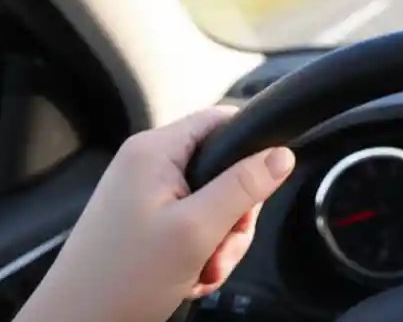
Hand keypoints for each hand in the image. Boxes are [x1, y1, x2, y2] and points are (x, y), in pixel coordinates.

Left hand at [16, 106, 294, 321]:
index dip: (251, 150)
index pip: (221, 120)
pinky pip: (192, 224)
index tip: (259, 191)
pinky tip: (189, 276)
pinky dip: (200, 251)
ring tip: (203, 270)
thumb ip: (242, 188)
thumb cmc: (121, 281)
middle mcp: (147, 164)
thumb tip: (281, 155)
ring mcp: (144, 194)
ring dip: (219, 241)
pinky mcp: (145, 221)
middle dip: (233, 215)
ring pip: (212, 202)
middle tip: (221, 248)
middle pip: (222, 169)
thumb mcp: (196, 231)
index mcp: (154, 151)